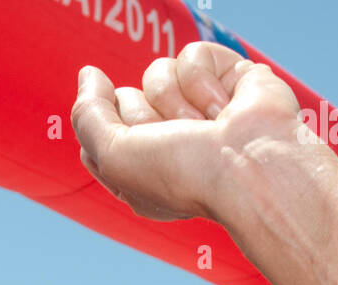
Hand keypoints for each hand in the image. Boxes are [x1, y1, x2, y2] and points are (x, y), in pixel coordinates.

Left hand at [71, 41, 302, 223]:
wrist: (250, 167)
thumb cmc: (184, 176)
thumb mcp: (113, 156)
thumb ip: (87, 115)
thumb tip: (89, 73)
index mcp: (142, 173)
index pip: (101, 133)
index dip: (114, 136)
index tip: (143, 156)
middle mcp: (170, 142)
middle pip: (126, 100)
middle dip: (146, 119)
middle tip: (177, 142)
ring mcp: (198, 109)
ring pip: (157, 73)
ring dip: (176, 101)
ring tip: (206, 127)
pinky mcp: (226, 80)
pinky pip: (192, 55)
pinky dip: (204, 82)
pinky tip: (226, 108)